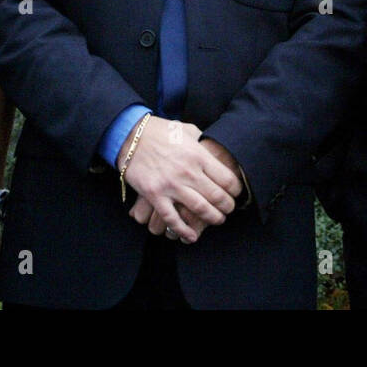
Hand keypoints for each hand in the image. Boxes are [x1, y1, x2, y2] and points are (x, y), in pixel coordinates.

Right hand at [118, 117, 240, 242]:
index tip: (236, 193)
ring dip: (213, 219)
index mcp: (199, 155)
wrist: (129, 135)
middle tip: (228, 210)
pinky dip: (184, 230)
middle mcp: (188, 172)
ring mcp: (171, 185)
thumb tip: (212, 147)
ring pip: (200, 210)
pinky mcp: (155, 195)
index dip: (236, 190)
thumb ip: (201, 141)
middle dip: (227, 207)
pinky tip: (192, 236)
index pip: (227, 179)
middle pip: (218, 197)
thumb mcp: (186, 130)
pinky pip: (172, 218)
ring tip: (217, 220)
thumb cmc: (160, 131)